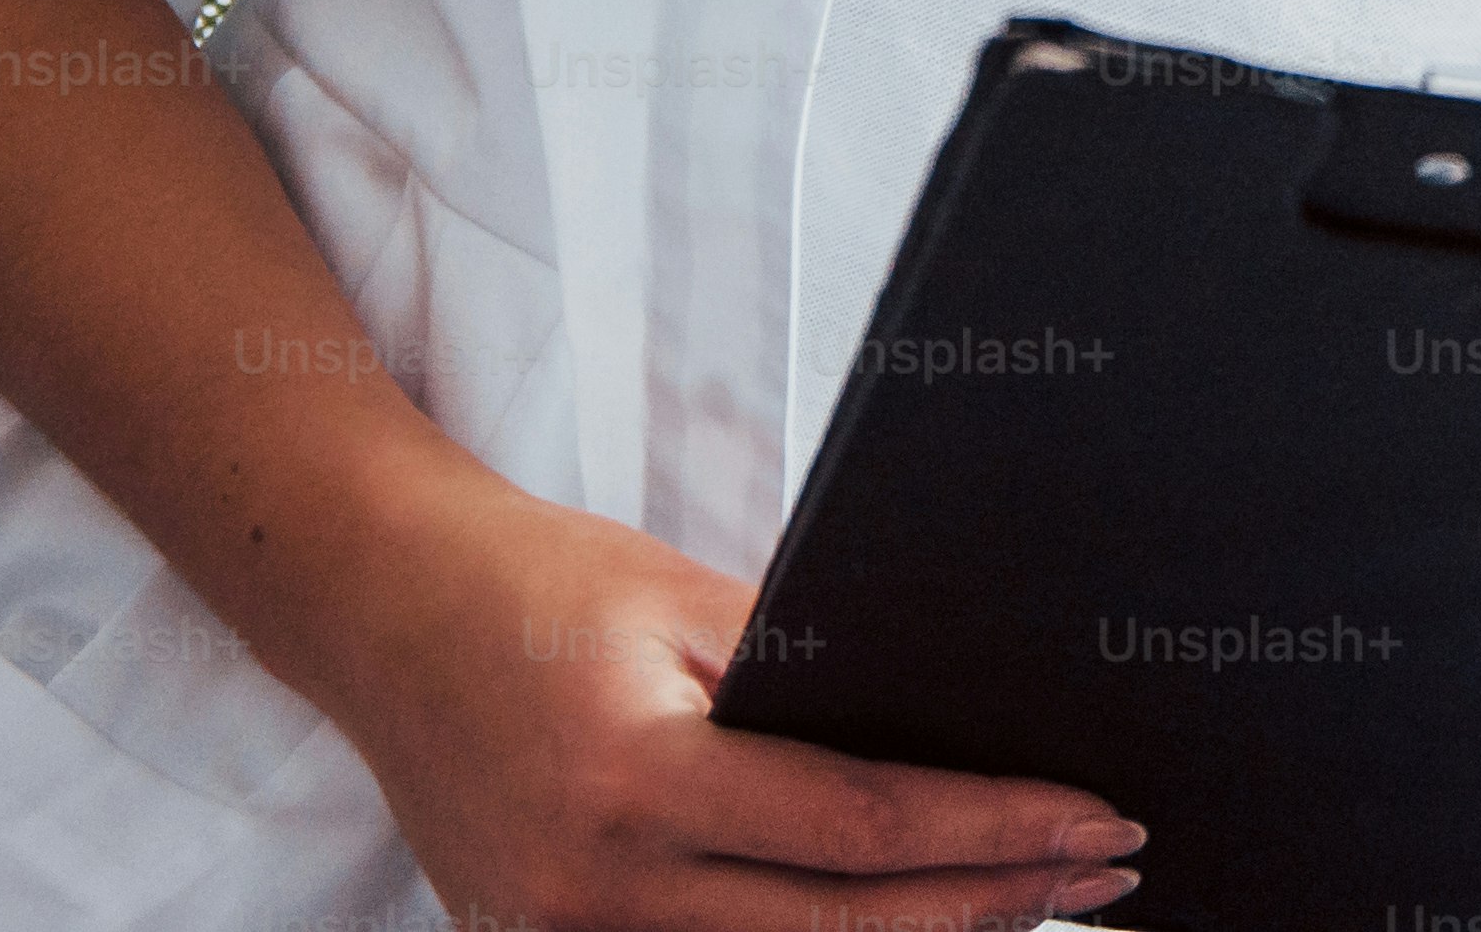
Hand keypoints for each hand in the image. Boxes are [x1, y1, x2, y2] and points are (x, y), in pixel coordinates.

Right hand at [330, 474, 1149, 930]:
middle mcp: (592, 885)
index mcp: (633, 779)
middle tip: (1102, 875)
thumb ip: (810, 685)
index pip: (859, 827)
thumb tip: (953, 735)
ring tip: (1027, 905)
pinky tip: (894, 918)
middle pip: (838, 931)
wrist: (378, 612)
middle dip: (989, 906)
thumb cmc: (539, 584)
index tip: (1095, 820)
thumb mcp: (689, 604)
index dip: (993, 834)